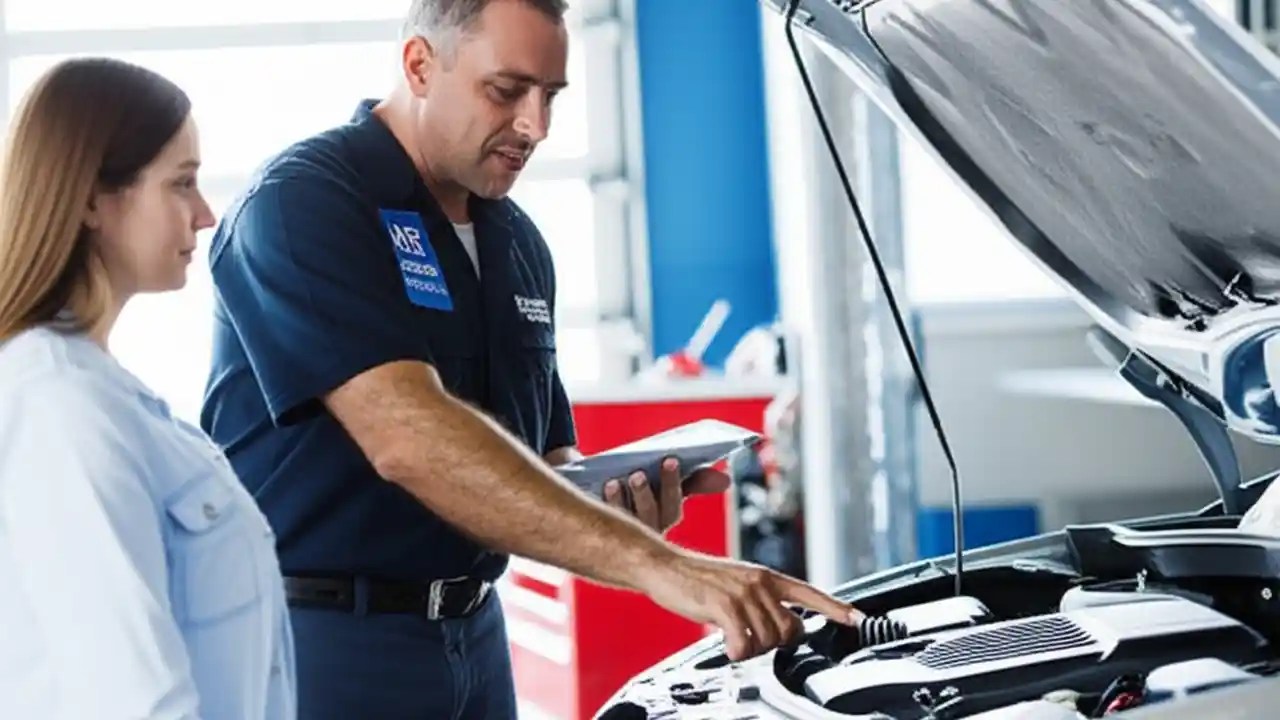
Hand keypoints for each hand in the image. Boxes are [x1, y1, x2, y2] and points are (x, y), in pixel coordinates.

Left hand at [604, 458, 730, 533]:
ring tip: (614, 480)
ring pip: (623, 523)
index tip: (670, 458)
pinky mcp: (599, 532)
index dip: (672, 484)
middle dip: (644, 495)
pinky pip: (599, 524)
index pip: (672, 509)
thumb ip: (695, 480)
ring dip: (620, 501)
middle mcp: (645, 535)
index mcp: (664, 520)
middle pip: (648, 519)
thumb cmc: (641, 489)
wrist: (597, 495)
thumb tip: (727, 481)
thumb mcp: (665, 482)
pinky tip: (599, 486)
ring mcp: (621, 537)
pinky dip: (600, 505)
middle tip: (637, 473)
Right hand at [638, 549, 862, 661]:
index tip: (858, 619)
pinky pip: (744, 643)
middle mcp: (760, 583)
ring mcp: (743, 593)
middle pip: (790, 630)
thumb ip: (762, 600)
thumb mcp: (738, 583)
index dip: (836, 608)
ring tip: (732, 638)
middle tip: (750, 638)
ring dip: (751, 649)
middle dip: (775, 644)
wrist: (664, 566)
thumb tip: (780, 626)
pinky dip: (736, 652)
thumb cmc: (698, 580)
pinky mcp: (724, 605)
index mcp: (767, 576)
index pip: (810, 593)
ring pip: (768, 640)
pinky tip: (726, 646)